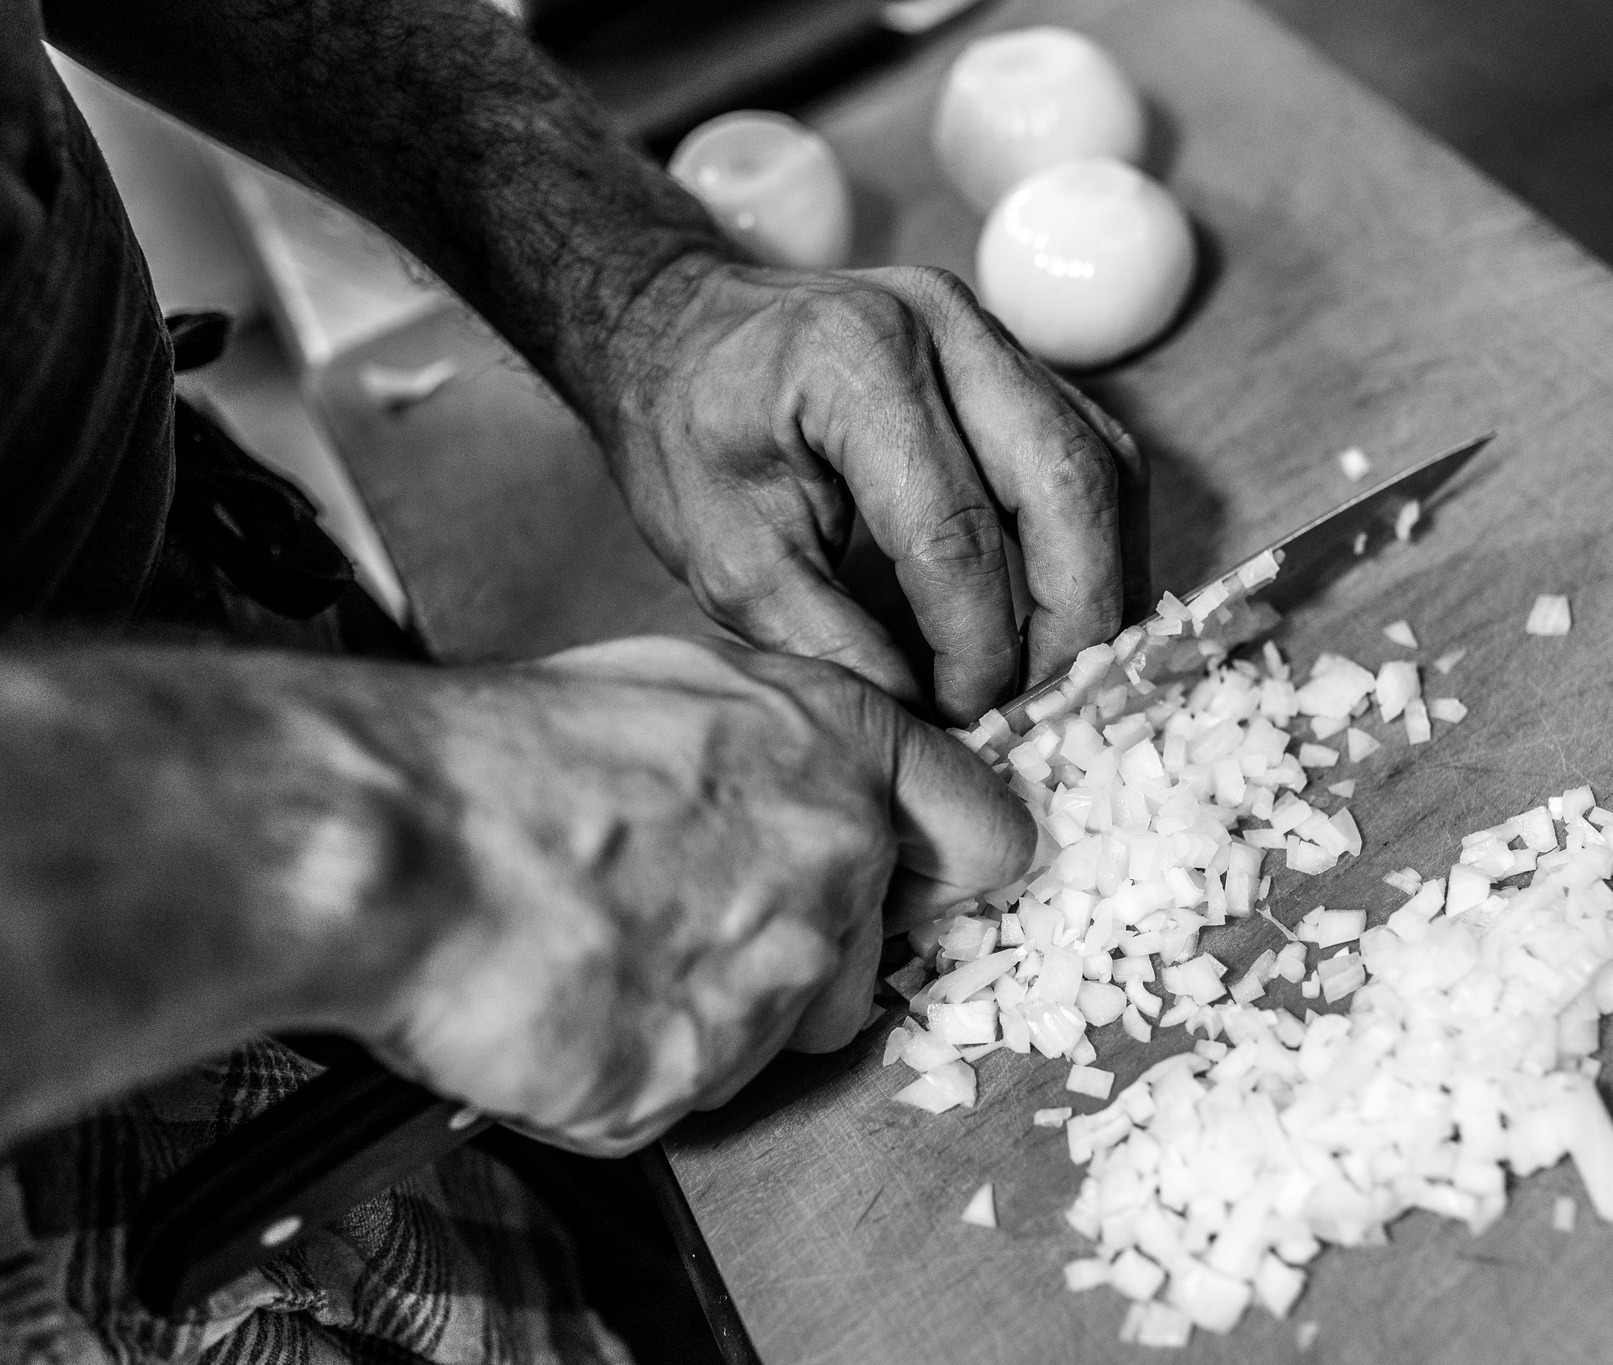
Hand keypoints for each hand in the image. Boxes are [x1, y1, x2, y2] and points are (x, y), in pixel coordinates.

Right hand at [369, 637, 1031, 1154]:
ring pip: (770, 1034)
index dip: (948, 862)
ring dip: (705, 1011)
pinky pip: (675, 1091)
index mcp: (840, 754)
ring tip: (602, 947)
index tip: (924, 879)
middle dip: (791, 955)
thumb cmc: (504, 752)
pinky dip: (622, 1062)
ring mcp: (768, 989)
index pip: (984, 831)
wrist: (393, 843)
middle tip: (677, 912)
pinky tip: (564, 998)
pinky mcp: (687, 1084)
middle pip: (865, 960)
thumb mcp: (671, 682)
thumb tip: (803, 775)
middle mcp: (832, 871)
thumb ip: (778, 739)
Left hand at [590, 259, 1150, 724]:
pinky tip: (1070, 606)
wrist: (677, 330)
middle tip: (1048, 706)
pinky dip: (1093, 539)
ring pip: (1102, 463)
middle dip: (1076, 614)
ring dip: (1102, 577)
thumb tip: (927, 720)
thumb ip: (827, 643)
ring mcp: (989, 333)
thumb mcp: (729, 559)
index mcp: (856, 365)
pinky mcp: (1013, 357)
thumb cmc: (687, 438)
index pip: (953, 531)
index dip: (975, 644)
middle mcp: (943, 327)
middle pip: (1066, 482)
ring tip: (1070, 666)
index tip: (960, 714)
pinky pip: (1092, 451)